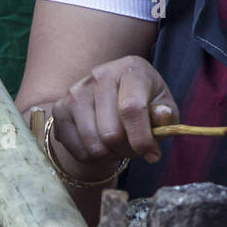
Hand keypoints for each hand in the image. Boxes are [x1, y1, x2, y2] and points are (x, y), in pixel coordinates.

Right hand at [45, 56, 178, 180]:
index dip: (141, 138)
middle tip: (134, 148)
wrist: (114, 96)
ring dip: (110, 155)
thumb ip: (166, 114)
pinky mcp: (60, 108)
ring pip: (92, 144)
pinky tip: (102, 145)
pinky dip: (92, 157)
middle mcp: (100, 75)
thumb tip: (162, 116)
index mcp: (130, 69)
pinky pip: (76, 149)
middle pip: (111, 132)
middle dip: (127, 150)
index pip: (131, 108)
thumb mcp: (163, 105)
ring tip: (119, 146)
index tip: (151, 154)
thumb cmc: (145, 101)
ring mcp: (76, 91)